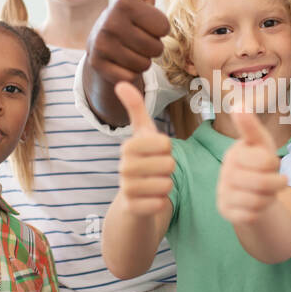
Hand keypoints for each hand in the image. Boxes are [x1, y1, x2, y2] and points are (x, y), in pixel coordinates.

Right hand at [85, 0, 169, 100]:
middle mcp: (108, 20)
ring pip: (145, 63)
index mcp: (122, 1)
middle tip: (139, 39)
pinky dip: (130, 73)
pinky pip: (131, 76)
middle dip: (153, 46)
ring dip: (143, 60)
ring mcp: (100, 43)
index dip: (160, 28)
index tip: (146, 22)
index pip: (163, 26)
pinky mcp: (97, 65)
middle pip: (156, 46)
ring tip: (131, 49)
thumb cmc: (130, 18)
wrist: (103, 49)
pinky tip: (122, 63)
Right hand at [115, 82, 173, 218]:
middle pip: (169, 164)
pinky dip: (161, 203)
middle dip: (169, 170)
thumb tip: (121, 82)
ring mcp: (126, 189)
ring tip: (154, 185)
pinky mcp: (132, 209)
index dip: (167, 150)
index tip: (157, 154)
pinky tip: (152, 200)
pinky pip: (160, 204)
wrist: (131, 203)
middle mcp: (123, 167)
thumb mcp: (142, 135)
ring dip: (166, 186)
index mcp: (127, 147)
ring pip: (166, 185)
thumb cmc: (143, 162)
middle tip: (157, 172)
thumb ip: (135, 108)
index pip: (165, 143)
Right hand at [216, 108, 286, 225]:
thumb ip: (251, 127)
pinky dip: (260, 211)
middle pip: (263, 183)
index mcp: (234, 153)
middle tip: (278, 180)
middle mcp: (225, 172)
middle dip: (277, 183)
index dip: (274, 164)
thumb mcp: (261, 144)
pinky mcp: (224, 211)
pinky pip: (250, 216)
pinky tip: (258, 205)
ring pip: (257, 201)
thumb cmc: (259, 165)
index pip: (265, 161)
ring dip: (270, 198)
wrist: (253, 193)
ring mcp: (222, 193)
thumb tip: (238, 104)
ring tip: (269, 192)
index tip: (271, 162)